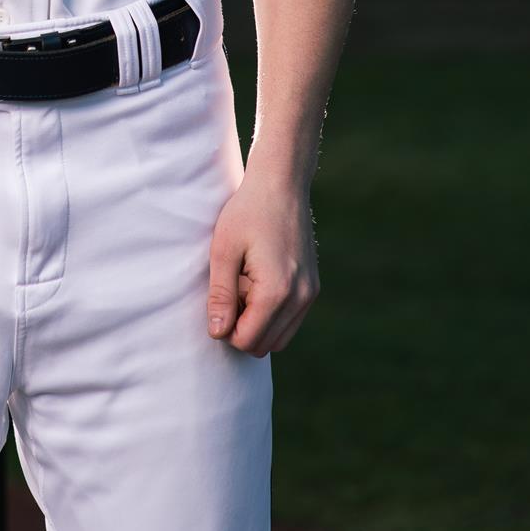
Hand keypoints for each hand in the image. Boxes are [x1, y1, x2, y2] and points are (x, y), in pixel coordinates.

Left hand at [207, 170, 319, 356]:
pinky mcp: (312, 288)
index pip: (247, 340)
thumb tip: (217, 333)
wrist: (281, 185)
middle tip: (229, 294)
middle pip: (264, 345)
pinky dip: (271, 316)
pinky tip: (256, 285)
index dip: (225, 330)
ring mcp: (310, 294)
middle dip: (241, 330)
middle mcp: (300, 299)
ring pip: (279, 338)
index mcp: (276, 292)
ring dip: (257, 325)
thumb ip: (221, 295)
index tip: (217, 301)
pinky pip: (290, 322)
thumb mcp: (224, 251)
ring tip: (243, 289)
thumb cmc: (247, 212)